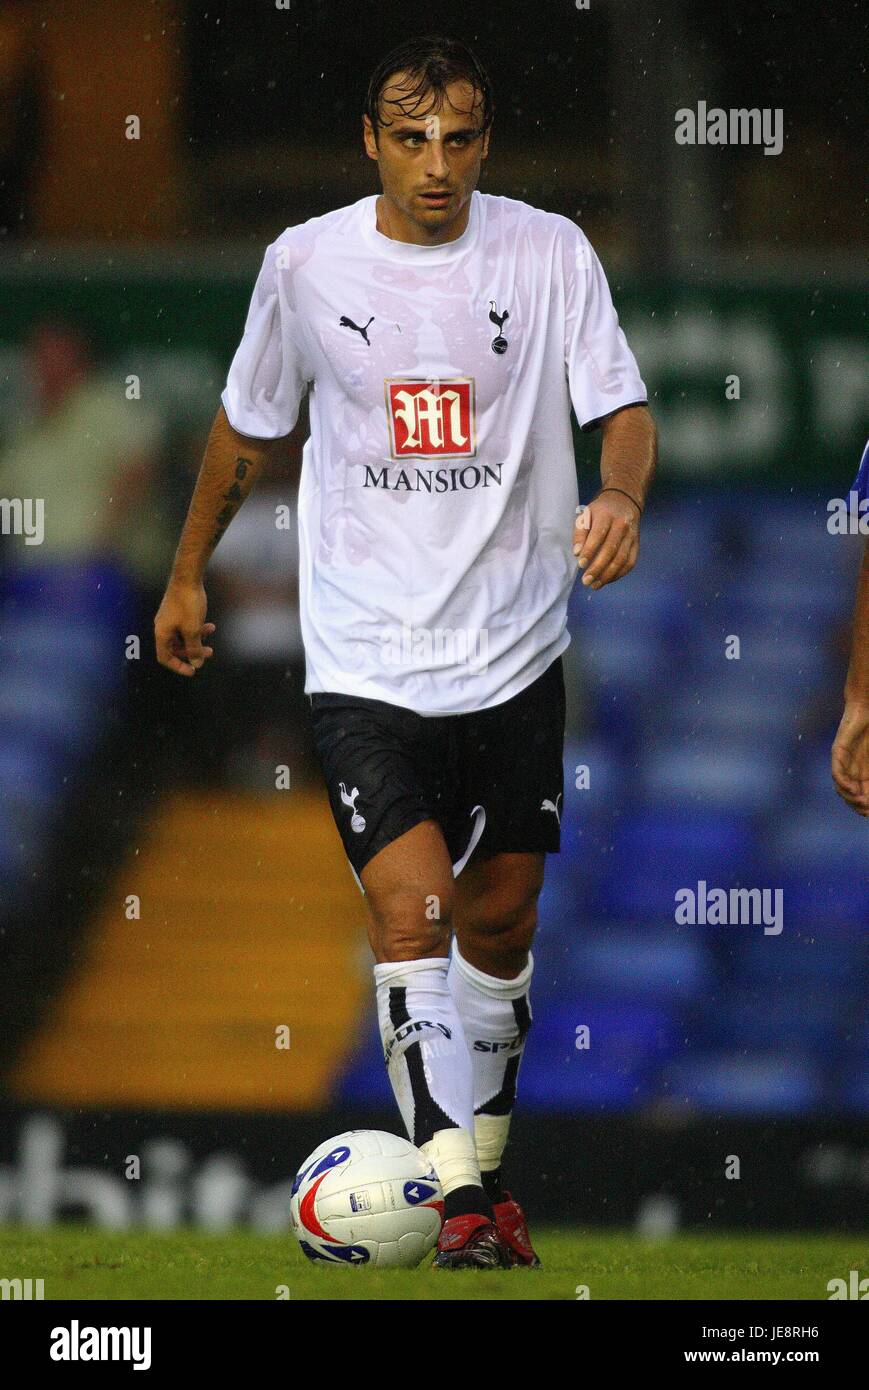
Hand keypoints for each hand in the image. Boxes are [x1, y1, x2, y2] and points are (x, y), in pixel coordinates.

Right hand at [154, 580, 215, 676]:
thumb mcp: (193, 630)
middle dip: (193, 652)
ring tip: (211, 633)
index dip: (178, 666)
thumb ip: (195, 648)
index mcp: (162, 633)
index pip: (165, 658)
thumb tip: (197, 664)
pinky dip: (197, 628)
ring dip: (198, 638)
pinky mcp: (176, 611)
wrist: (187, 577)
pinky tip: (210, 625)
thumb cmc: (188, 603)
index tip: (193, 671)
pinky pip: (185, 626)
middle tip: (209, 653)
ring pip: (183, 636)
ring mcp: (169, 618)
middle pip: (175, 648)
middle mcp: (163, 627)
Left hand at [573, 490, 639, 588]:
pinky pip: (630, 563)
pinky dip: (619, 574)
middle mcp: (622, 525)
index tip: (581, 565)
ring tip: (595, 585)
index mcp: (606, 515)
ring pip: (622, 559)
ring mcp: (631, 536)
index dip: (590, 551)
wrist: (624, 502)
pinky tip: (607, 580)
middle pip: (611, 550)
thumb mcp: (585, 515)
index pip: (598, 535)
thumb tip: (577, 553)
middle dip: (598, 568)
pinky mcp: (637, 545)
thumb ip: (579, 533)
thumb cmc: (600, 512)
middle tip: (586, 581)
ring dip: (608, 575)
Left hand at [831, 700, 868, 815]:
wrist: (867, 709)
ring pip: (841, 787)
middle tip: (868, 810)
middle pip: (850, 795)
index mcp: (863, 772)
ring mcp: (843, 761)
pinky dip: (843, 782)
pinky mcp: (838, 752)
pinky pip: (837, 771)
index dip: (867, 806)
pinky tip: (852, 789)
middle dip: (859, 805)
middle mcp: (851, 769)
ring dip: (850, 797)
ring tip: (862, 802)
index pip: (862, 796)